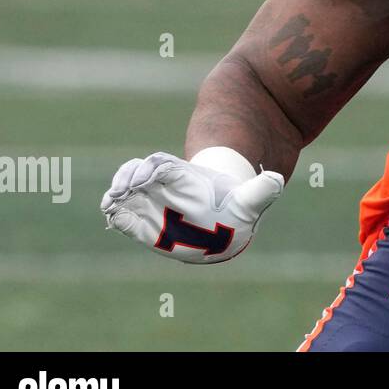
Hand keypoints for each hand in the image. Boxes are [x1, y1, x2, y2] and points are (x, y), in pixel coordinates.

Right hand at [99, 149, 283, 263]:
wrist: (223, 221)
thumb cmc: (235, 207)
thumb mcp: (251, 200)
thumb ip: (262, 190)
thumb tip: (277, 179)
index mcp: (190, 179)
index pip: (169, 167)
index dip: (157, 167)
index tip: (151, 172)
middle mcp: (167, 186)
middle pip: (142, 173)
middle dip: (130, 177)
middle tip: (125, 188)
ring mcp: (152, 200)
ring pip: (129, 189)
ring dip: (118, 193)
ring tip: (111, 203)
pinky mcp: (144, 219)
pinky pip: (125, 212)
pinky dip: (116, 212)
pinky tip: (111, 215)